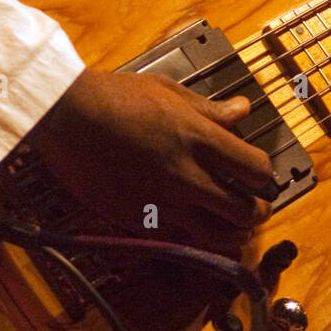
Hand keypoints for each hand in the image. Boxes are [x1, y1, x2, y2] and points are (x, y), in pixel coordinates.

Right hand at [19, 68, 275, 255]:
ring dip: (232, 233)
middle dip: (257, 212)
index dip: (264, 175)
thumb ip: (208, 108)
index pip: (255, 169)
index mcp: (197, 137)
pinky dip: (193, 239)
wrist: (66, 116)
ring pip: (217, 236)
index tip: (258, 175)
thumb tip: (242, 109)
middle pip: (244, 210)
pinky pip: (179, 240)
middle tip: (254, 208)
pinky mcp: (137, 220)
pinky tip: (193, 228)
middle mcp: (185, 174)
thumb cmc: (115, 95)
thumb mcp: (167, 91)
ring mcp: (162, 201)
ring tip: (233, 227)